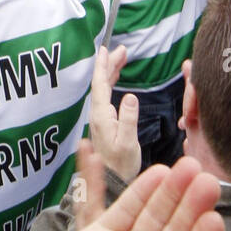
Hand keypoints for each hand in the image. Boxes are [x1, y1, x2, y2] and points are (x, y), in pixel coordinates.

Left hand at [89, 46, 140, 182]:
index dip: (102, 66)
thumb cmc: (121, 164)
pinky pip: (107, 95)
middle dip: (109, 64)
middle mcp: (98, 114)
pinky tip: (117, 79)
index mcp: (102, 116)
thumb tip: (131, 96)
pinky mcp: (105, 122)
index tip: (105, 50)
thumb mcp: (128, 143)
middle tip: (121, 49)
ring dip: (111, 72)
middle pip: (101, 83)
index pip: (100, 85)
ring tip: (122, 58)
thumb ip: (129, 120)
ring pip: (104, 88)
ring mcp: (101, 118)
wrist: (112, 181)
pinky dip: (112, 83)